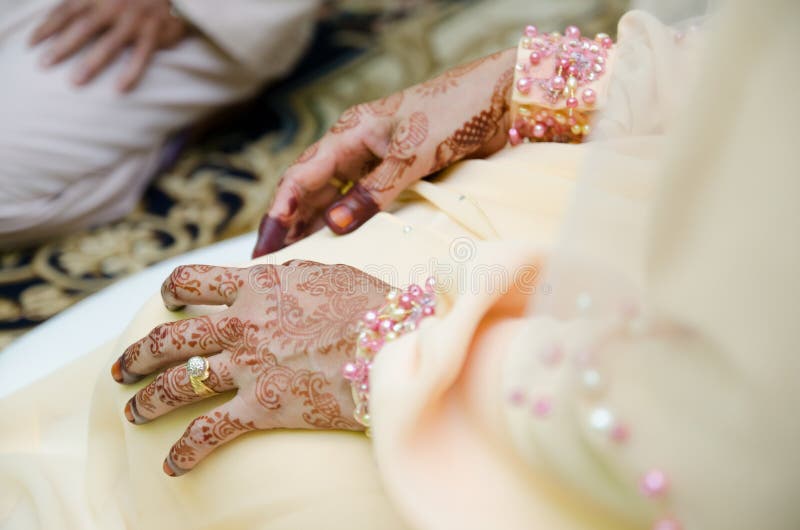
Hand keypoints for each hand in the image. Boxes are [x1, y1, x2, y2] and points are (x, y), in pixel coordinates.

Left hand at [30, 0, 188, 91]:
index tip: (31, 44)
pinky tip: (120, 88)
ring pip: (109, 43)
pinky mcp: (154, 32)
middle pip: (83, 27)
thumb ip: (87, 2)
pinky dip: (131, 71)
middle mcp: (114, 5)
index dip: (47, 26)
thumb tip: (58, 16)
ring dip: (92, 63)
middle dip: (62, 46)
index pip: (66, 10)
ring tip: (75, 82)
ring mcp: (134, 20)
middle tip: (44, 64)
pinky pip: (141, 55)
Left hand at [111, 260, 388, 475]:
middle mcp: (241, 324)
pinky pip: (210, 432)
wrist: (392, 343)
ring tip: (134, 413)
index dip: (172, 292)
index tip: (168, 303)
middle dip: (138, 355)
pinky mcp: (261, 406)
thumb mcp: (327, 273)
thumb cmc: (370, 305)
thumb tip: (277, 274)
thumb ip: (292, 275)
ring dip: (148, 401)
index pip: (191, 281)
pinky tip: (173, 465)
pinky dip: (186, 451)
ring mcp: (248, 366)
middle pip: (169, 338)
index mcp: (255, 287)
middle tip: (123, 369)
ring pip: (178, 384)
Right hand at [252, 47, 516, 257]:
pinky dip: (351, 224)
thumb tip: (334, 227)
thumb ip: (374, 191)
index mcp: (350, 135)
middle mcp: (356, 148)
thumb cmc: (454, 113)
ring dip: (316, 228)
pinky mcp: (400, 172)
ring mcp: (377, 161)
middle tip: (272, 265)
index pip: (300, 179)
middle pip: (310, 191)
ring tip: (299, 263)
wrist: (499, 99)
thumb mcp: (412, 154)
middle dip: (289, 227)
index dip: (279, 215)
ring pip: (334, 199)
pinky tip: (345, 246)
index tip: (265, 249)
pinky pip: (364, 203)